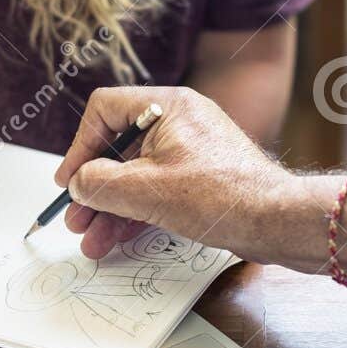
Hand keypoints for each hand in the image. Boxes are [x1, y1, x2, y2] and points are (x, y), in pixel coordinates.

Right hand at [55, 85, 291, 258]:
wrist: (276, 221)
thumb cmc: (220, 196)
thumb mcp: (144, 190)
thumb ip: (100, 183)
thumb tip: (79, 185)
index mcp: (167, 105)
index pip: (105, 110)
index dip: (80, 146)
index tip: (70, 181)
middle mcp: (180, 121)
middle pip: (119, 148)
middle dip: (94, 189)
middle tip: (76, 220)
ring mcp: (193, 150)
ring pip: (138, 174)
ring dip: (111, 208)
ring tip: (93, 241)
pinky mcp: (203, 177)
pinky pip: (158, 188)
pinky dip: (137, 211)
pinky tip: (119, 238)